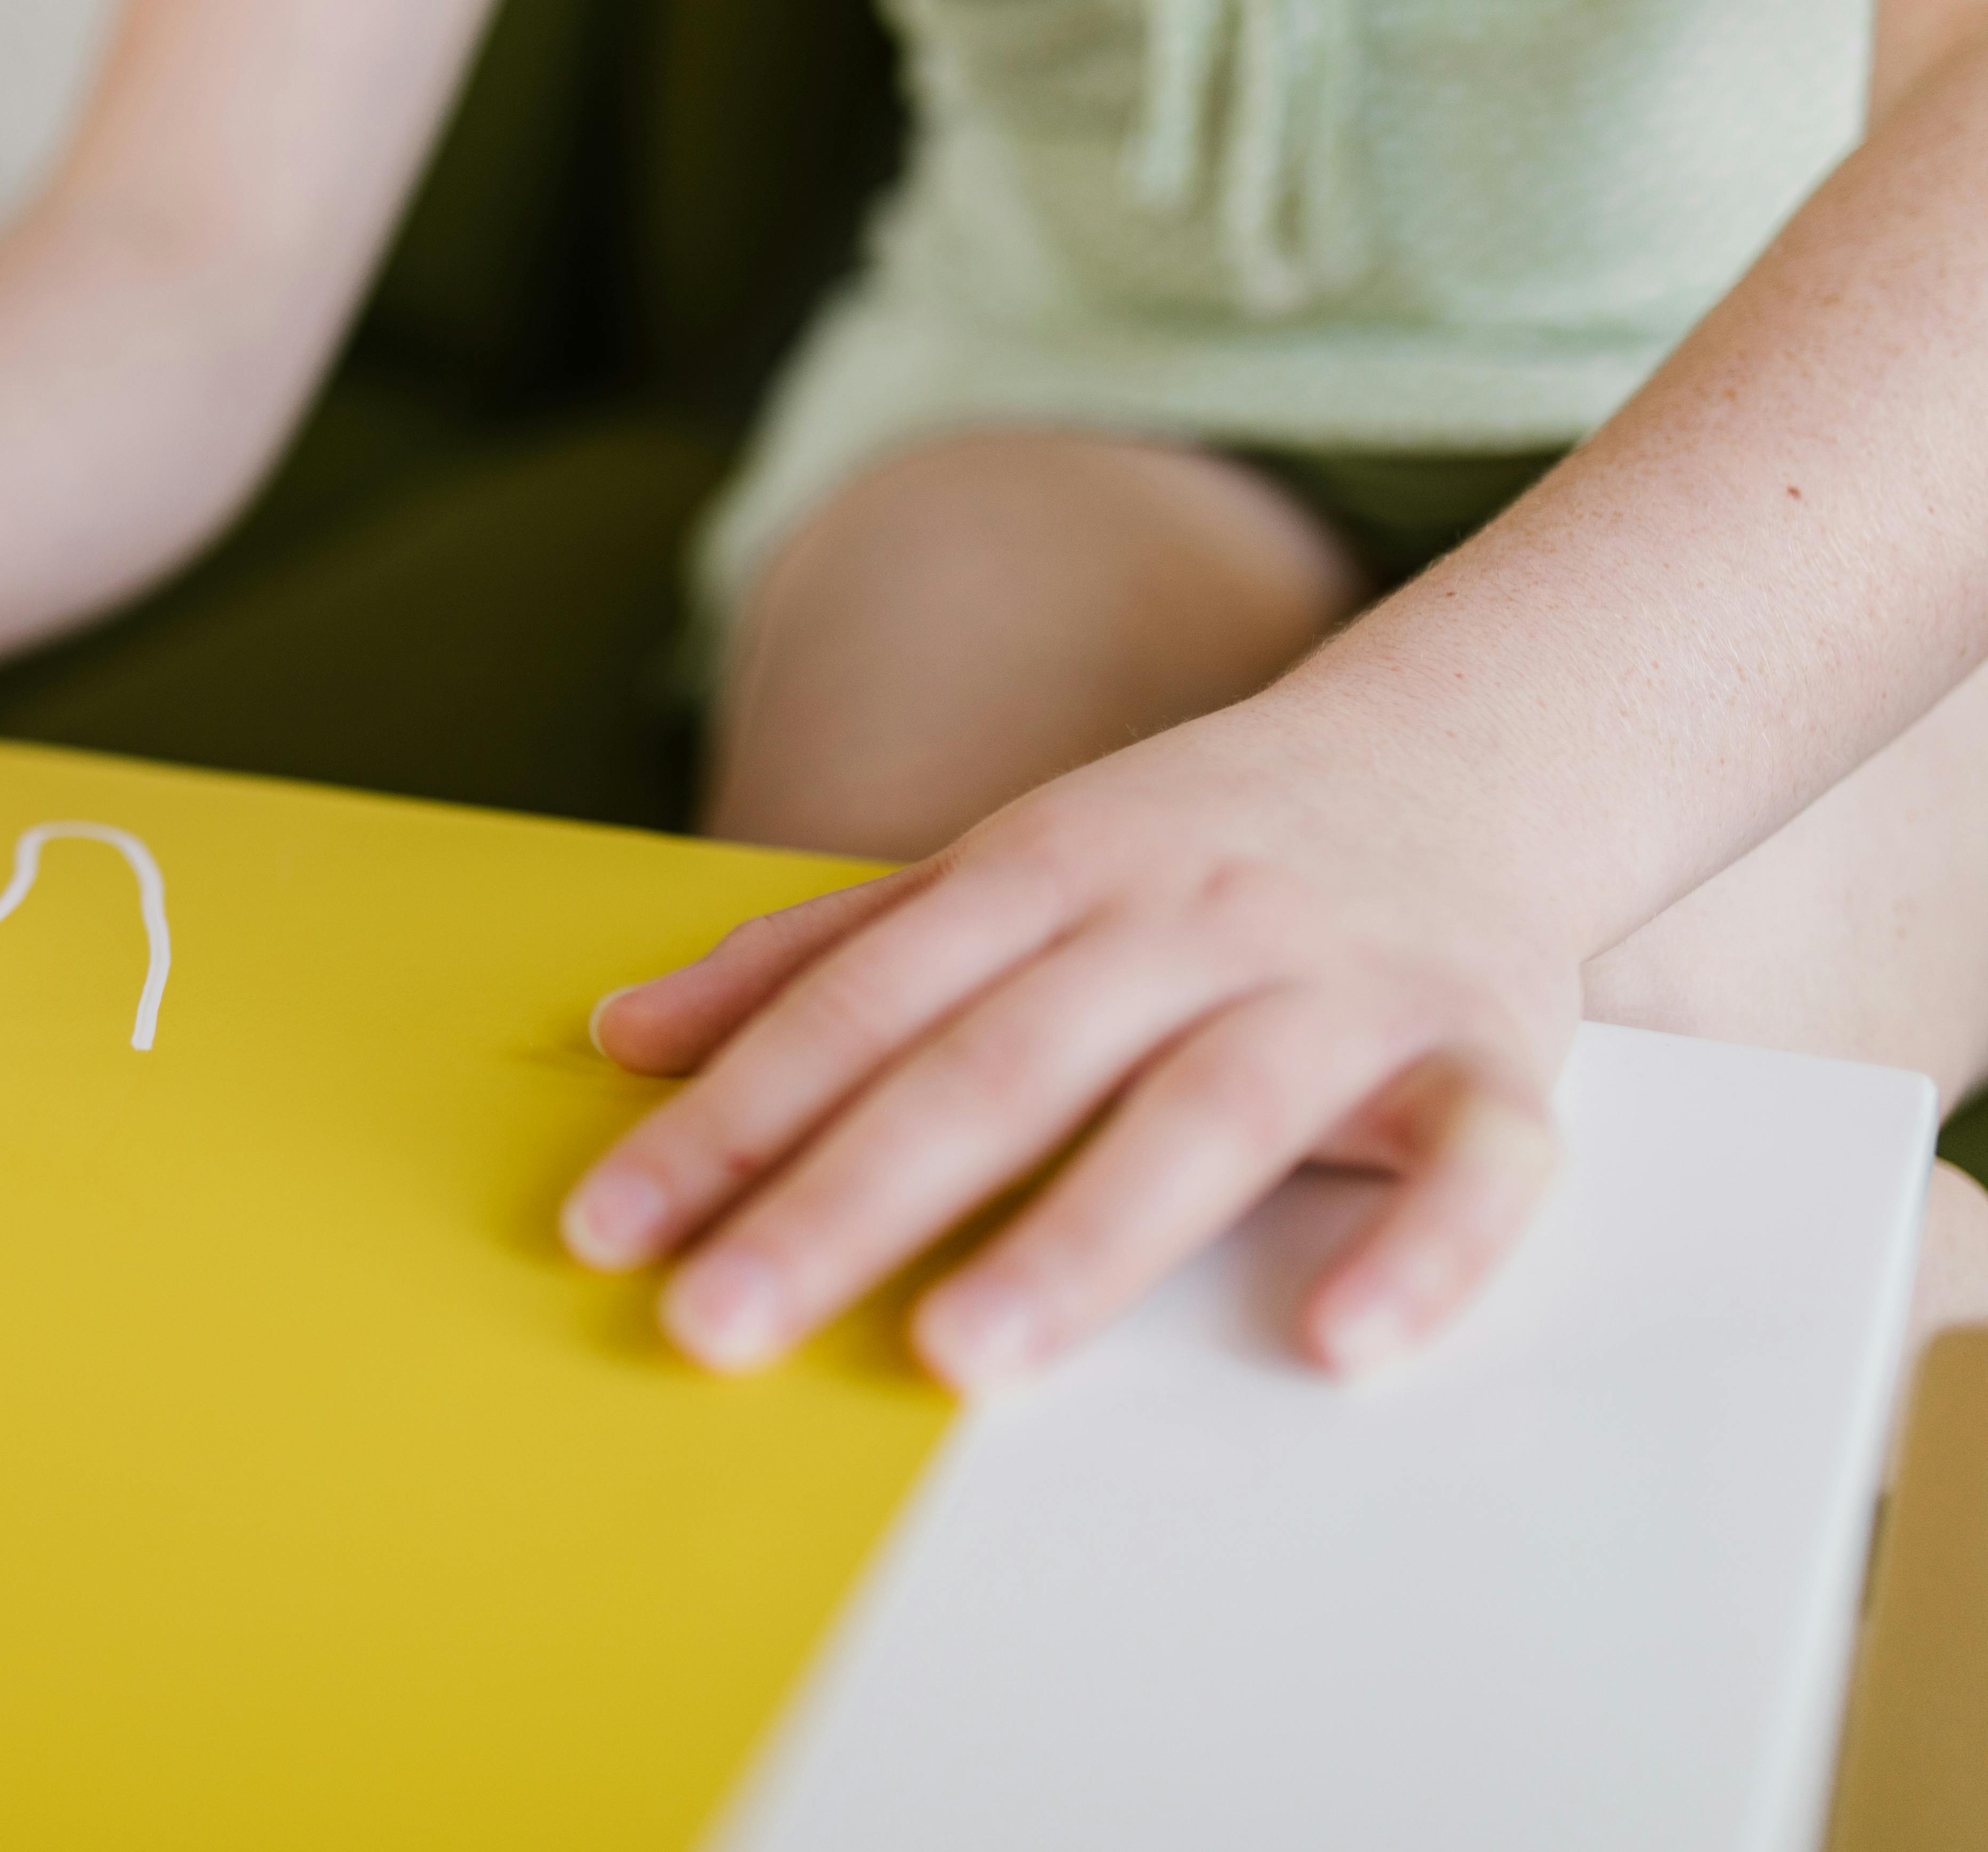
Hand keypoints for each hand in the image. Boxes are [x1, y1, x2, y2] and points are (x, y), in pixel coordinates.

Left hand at [563, 708, 1577, 1390]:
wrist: (1472, 742)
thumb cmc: (1196, 841)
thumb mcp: (996, 867)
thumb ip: (818, 957)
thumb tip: (625, 1036)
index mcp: (1045, 869)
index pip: (858, 1007)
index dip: (728, 1118)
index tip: (611, 1229)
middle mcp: (1183, 919)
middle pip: (995, 1068)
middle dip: (844, 1200)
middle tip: (717, 1324)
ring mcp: (1340, 985)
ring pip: (1208, 1113)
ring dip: (1081, 1236)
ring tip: (959, 1358)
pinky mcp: (1488, 1050)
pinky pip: (1479, 1157)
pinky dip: (1423, 1249)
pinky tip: (1340, 1343)